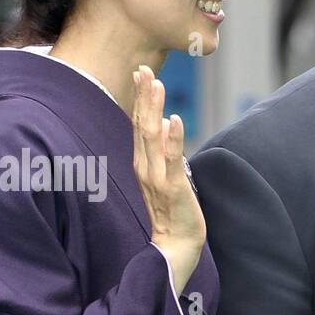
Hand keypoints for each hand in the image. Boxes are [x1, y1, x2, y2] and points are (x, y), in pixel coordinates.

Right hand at [131, 66, 205, 289]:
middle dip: (143, 95)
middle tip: (144, 68)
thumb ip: (163, 152)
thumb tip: (167, 124)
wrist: (174, 246)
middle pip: (141, 124)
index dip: (140, 99)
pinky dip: (174, 138)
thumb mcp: (164, 177)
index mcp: (142, 164)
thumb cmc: (172, 212)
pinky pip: (172, 159)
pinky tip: (176, 119)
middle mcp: (145, 167)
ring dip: (154, 108)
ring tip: (156, 83)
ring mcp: (157, 177)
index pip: (139, 125)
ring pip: (152, 136)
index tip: (142, 73)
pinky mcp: (173, 188)